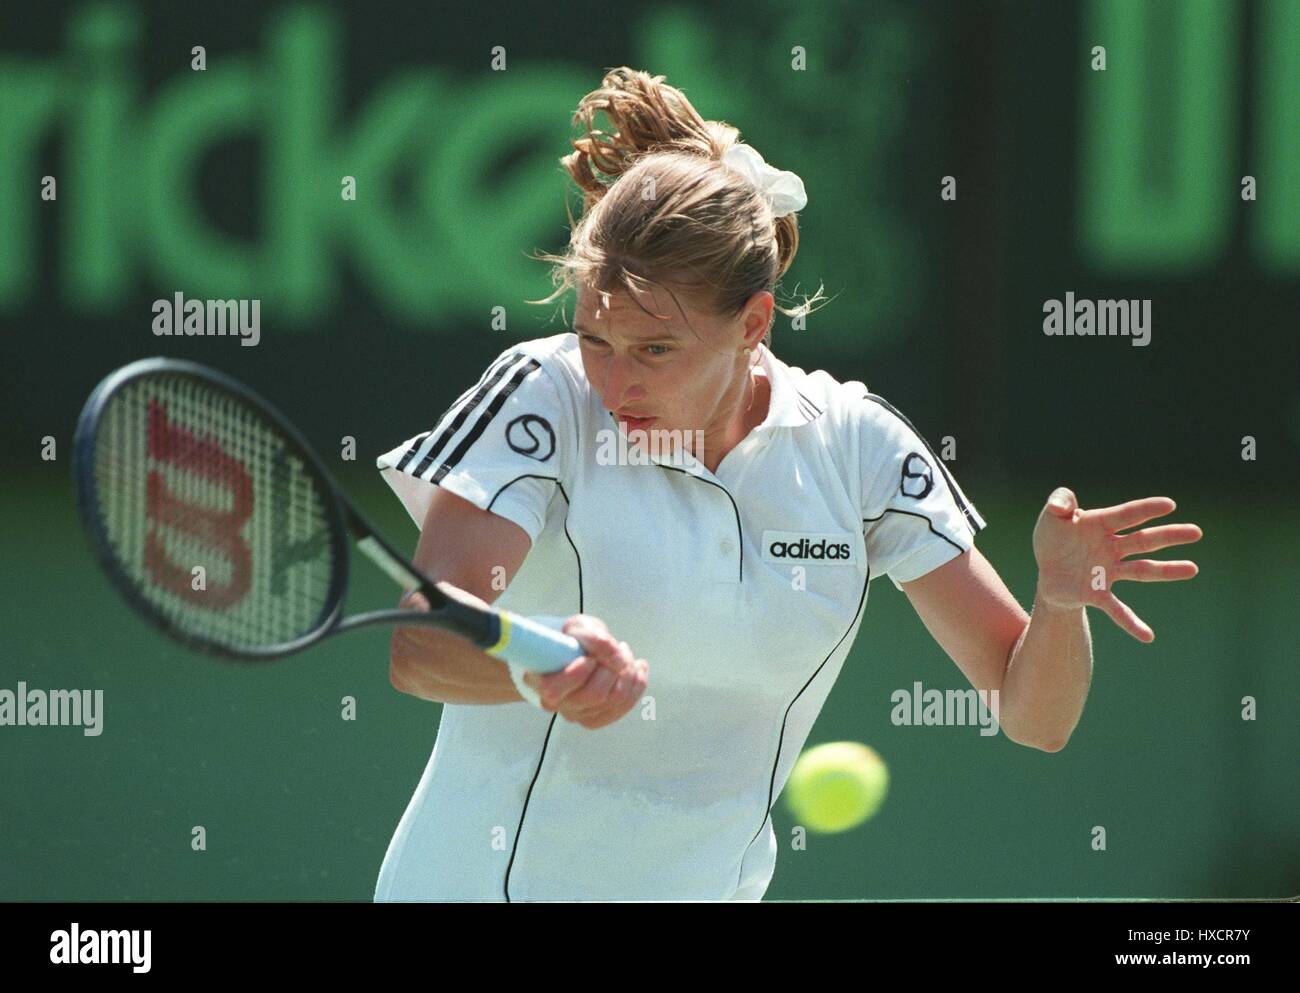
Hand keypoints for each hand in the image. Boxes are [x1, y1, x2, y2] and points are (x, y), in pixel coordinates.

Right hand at [523, 615, 648, 728]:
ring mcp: (578, 714)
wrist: (573, 651)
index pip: (554, 690)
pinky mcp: (596, 718)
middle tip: (617, 648)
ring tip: (625, 652)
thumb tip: (617, 657)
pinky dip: (637, 685)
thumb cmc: (571, 639)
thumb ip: (593, 637)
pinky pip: (624, 706)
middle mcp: (558, 704)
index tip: (589, 657)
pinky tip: (638, 668)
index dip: (576, 674)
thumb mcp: (578, 627)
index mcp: (541, 681)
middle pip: (594, 695)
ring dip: (628, 673)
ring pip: (614, 700)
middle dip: (612, 668)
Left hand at [1032, 487, 1201, 642]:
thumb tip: (1061, 504)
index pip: (1126, 515)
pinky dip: (1131, 623)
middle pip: (1143, 540)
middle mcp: (1111, 547)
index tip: (1169, 505)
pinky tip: (1147, 636)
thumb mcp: (1052, 516)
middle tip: (1196, 532)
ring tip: (1192, 569)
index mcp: (1101, 524)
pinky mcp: (1098, 594)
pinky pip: (1117, 610)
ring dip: (1166, 570)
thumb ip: (1058, 503)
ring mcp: (1108, 571)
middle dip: (1169, 536)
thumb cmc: (1055, 538)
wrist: (1047, 570)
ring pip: (1141, 570)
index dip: (1145, 509)